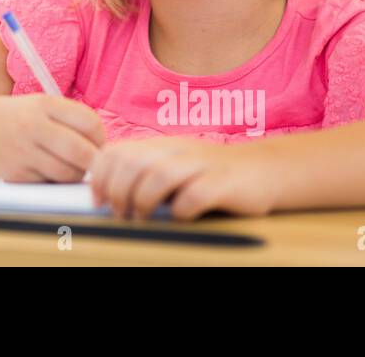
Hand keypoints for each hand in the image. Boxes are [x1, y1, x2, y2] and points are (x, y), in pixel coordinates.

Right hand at [0, 94, 105, 181]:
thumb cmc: (6, 117)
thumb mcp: (35, 106)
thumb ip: (66, 121)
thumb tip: (100, 146)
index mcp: (44, 104)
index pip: (91, 123)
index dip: (101, 139)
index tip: (97, 145)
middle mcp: (35, 126)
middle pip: (84, 153)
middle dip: (94, 164)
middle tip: (92, 166)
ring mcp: (24, 151)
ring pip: (68, 173)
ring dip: (75, 176)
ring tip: (69, 169)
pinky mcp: (15, 173)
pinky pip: (47, 183)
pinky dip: (53, 182)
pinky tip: (45, 172)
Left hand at [89, 136, 278, 220]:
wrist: (266, 169)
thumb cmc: (212, 175)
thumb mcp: (175, 167)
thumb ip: (145, 174)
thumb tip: (107, 197)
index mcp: (161, 146)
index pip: (116, 150)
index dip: (101, 177)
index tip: (98, 201)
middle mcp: (178, 150)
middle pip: (133, 163)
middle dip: (118, 192)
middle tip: (120, 214)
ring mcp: (202, 165)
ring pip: (159, 176)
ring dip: (142, 201)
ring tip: (141, 218)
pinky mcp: (224, 183)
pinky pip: (195, 196)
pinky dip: (181, 211)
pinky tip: (180, 217)